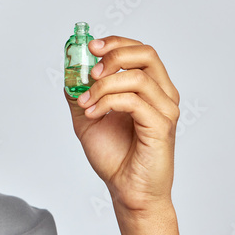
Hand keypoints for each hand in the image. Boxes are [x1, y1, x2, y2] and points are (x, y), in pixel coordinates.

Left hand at [65, 36, 180, 214]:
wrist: (127, 191)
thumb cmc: (115, 157)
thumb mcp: (87, 118)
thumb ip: (80, 93)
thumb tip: (68, 70)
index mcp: (150, 88)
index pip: (139, 51)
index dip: (115, 43)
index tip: (89, 46)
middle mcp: (163, 95)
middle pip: (146, 54)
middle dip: (113, 55)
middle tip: (90, 71)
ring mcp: (165, 110)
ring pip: (136, 77)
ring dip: (103, 86)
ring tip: (85, 104)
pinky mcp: (161, 126)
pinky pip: (134, 101)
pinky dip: (107, 102)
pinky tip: (93, 114)